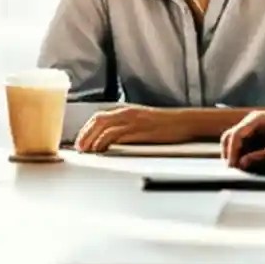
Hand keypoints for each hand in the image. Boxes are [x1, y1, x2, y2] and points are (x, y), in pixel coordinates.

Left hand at [74, 105, 194, 152]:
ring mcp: (133, 121)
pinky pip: (117, 135)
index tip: (81, 142)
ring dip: (92, 139)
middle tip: (79, 148)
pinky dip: (105, 142)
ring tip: (87, 151)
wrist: (185, 123)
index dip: (86, 129)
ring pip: (104, 127)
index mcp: (127, 111)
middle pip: (98, 121)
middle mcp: (127, 113)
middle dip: (85, 134)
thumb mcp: (143, 123)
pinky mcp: (139, 130)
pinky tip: (102, 150)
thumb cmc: (167, 125)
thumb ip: (129, 129)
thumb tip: (114, 141)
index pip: (99, 117)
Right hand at [220, 111, 264, 174]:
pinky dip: (239, 158)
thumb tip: (242, 164)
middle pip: (230, 137)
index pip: (237, 133)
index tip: (232, 166)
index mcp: (258, 118)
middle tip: (232, 172)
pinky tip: (243, 169)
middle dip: (229, 154)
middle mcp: (251, 122)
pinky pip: (240, 149)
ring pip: (232, 143)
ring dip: (234, 157)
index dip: (232, 151)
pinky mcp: (252, 140)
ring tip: (238, 172)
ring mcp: (250, 130)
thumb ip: (262, 156)